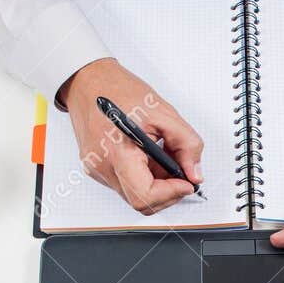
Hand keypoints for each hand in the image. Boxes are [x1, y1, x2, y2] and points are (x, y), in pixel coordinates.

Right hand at [59, 58, 203, 214]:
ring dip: (155, 183)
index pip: (145, 196)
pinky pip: (124, 183)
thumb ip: (186, 145)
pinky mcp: (95, 168)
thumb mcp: (164, 112)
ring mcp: (97, 169)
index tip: (186, 183)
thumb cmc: (119, 90)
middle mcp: (103, 167)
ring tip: (161, 157)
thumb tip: (194, 173)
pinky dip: (142, 176)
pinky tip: (146, 155)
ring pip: (134, 194)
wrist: (89, 81)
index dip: (171, 193)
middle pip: (141, 201)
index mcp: (118, 153)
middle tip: (180, 172)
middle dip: (166, 190)